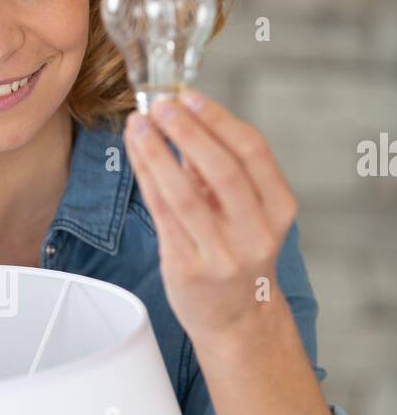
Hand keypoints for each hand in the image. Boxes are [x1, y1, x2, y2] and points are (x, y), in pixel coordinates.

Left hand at [122, 90, 297, 349]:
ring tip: (138, 123)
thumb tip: (182, 119)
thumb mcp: (248, 212)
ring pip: (185, 194)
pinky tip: (136, 154)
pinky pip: (162, 214)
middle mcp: (255, 233)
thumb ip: (220, 172)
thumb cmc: (238, 255)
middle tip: (161, 105)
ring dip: (158, 153)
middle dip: (189, 131)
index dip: (218, 119)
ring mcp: (222, 254)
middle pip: (222, 170)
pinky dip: (147, 178)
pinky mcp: (188, 268)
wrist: (237, 319)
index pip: (253, 152)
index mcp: (278, 210)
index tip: (189, 95)